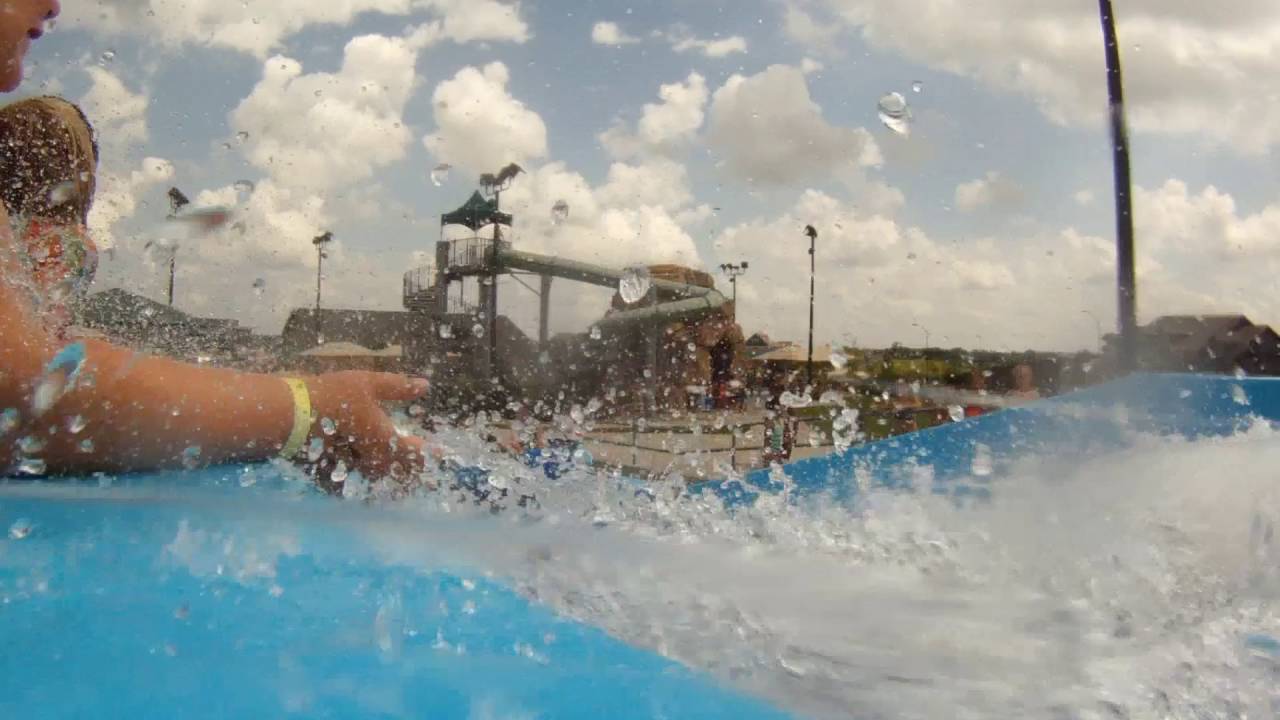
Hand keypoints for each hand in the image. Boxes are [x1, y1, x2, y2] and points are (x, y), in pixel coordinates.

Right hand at [301, 371, 430, 490]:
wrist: (291, 417)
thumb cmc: (334, 396)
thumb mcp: (369, 385)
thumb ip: (398, 387)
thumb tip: (425, 386)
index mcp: (386, 440)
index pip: (416, 453)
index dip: (431, 454)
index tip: (442, 454)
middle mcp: (371, 460)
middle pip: (397, 472)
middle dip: (411, 470)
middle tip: (422, 468)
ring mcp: (350, 470)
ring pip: (374, 479)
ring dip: (387, 477)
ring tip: (394, 472)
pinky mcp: (327, 473)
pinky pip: (348, 483)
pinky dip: (356, 482)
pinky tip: (354, 478)